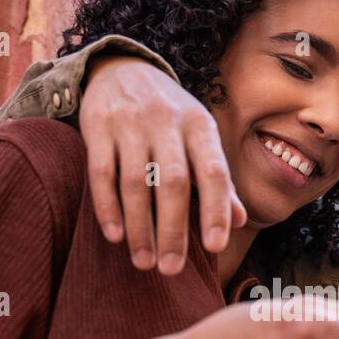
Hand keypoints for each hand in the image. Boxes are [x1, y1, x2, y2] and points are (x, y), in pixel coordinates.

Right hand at [79, 55, 245, 273]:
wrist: (121, 69)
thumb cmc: (170, 117)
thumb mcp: (200, 138)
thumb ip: (219, 180)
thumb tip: (240, 220)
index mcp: (199, 126)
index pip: (213, 171)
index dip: (215, 210)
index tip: (216, 247)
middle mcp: (167, 121)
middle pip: (172, 182)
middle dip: (173, 230)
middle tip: (171, 269)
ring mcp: (130, 123)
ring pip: (136, 182)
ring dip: (140, 227)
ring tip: (144, 262)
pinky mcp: (97, 125)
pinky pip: (102, 172)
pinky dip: (108, 207)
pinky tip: (116, 236)